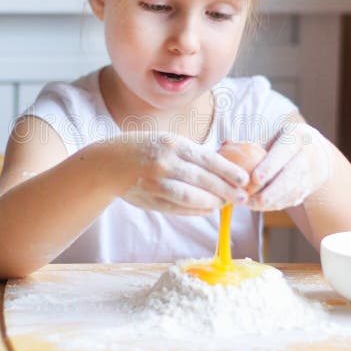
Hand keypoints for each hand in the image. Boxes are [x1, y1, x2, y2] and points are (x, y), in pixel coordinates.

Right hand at [116, 132, 249, 215]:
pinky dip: (197, 209)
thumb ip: (190, 153)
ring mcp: (156, 183)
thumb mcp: (166, 141)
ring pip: (192, 197)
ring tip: (226, 203)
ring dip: (213, 202)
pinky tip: (209, 208)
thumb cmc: (143, 149)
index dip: (228, 171)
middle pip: (203, 180)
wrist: (107, 164)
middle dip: (226, 190)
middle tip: (243, 196)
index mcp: (172, 144)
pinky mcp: (150, 199)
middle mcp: (164, 163)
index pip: (207, 159)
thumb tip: (223, 167)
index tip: (244, 178)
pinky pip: (179, 208)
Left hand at [246, 121, 333, 210]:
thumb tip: (224, 144)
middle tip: (251, 201)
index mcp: (297, 137)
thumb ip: (251, 143)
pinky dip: (275, 205)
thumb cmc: (284, 143)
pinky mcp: (309, 189)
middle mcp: (308, 156)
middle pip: (291, 176)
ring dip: (271, 202)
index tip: (255, 179)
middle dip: (271, 191)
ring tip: (250, 205)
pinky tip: (260, 206)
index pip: (285, 151)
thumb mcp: (273, 137)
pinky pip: (292, 200)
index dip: (270, 166)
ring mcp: (311, 175)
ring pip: (292, 192)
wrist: (315, 153)